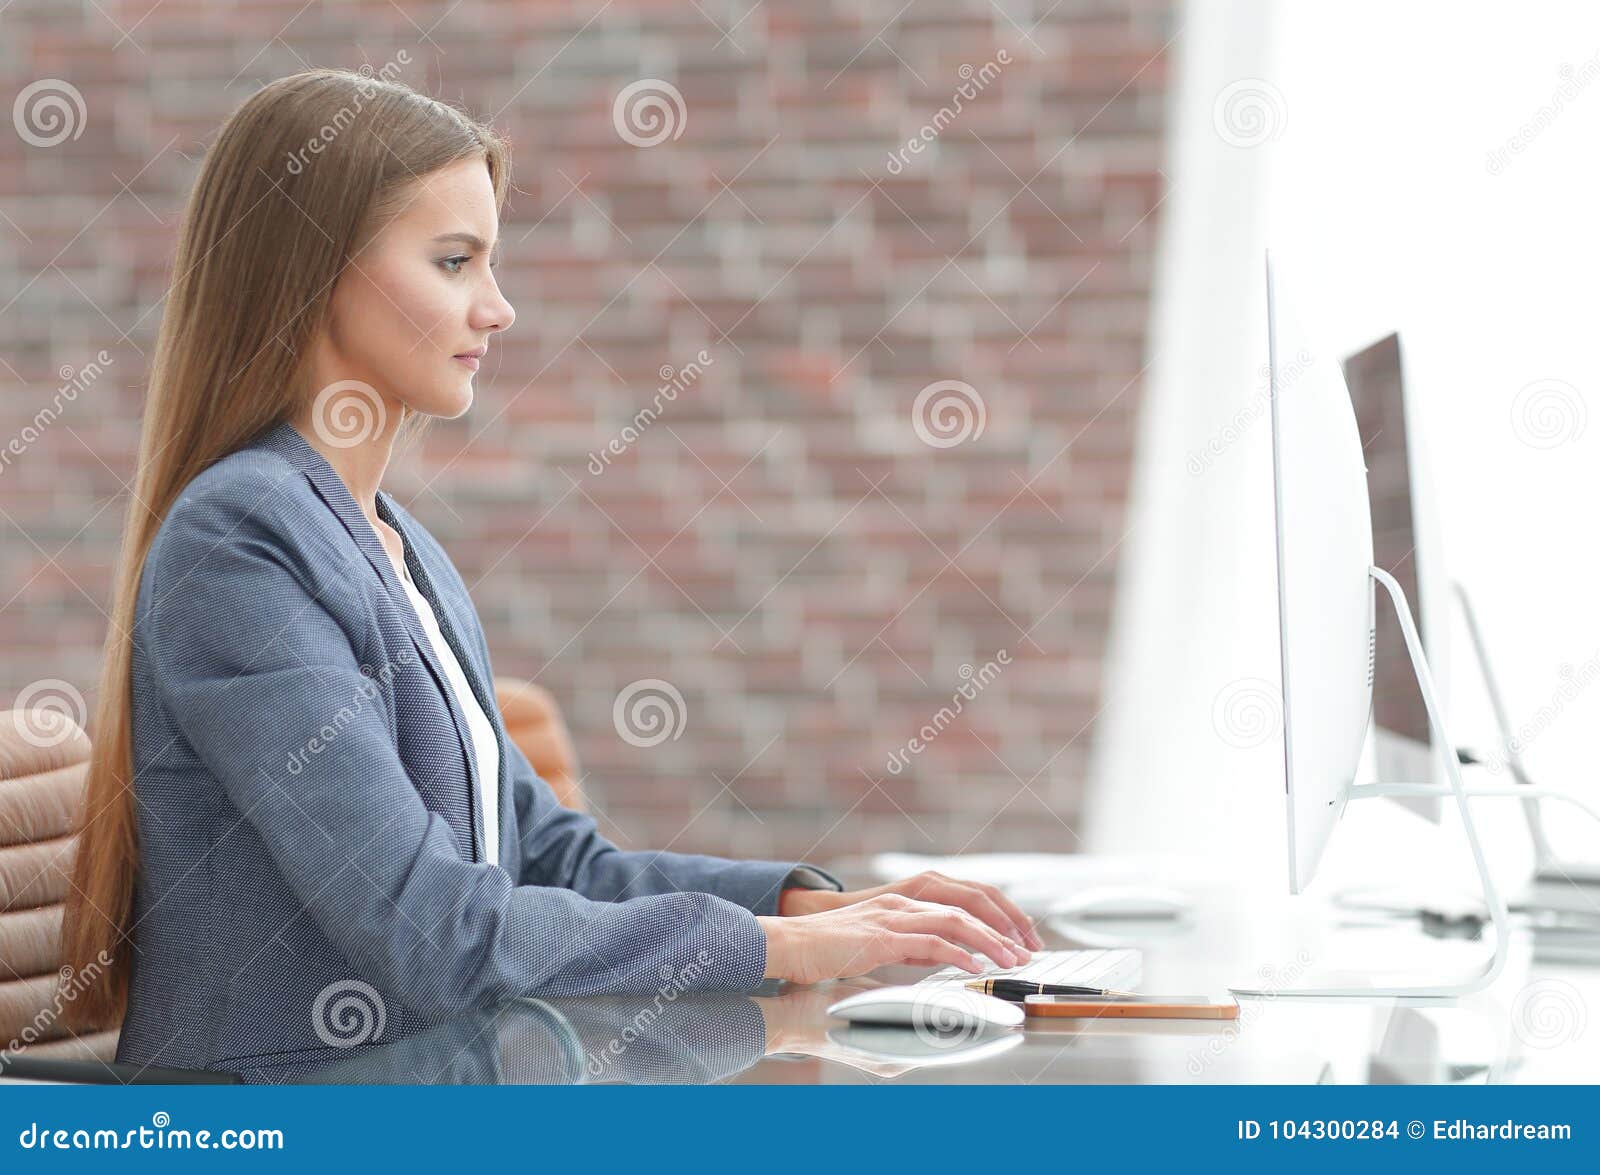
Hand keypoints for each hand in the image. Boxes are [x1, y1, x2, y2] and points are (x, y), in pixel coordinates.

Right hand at [779, 870, 1044, 949]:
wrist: (792, 944)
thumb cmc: (831, 948)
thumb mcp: (883, 944)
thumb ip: (913, 945)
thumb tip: (944, 957)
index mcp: (907, 898)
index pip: (966, 896)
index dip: (1000, 914)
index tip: (1023, 937)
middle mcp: (905, 900)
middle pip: (970, 902)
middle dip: (1006, 926)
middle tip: (1029, 950)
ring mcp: (894, 915)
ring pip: (957, 920)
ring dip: (991, 941)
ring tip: (1012, 960)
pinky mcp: (882, 936)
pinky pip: (931, 942)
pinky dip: (958, 953)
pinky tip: (974, 967)